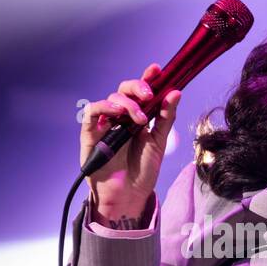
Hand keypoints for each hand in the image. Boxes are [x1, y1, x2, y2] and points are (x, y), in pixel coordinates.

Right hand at [79, 63, 182, 223]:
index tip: (158, 70)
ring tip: (138, 118)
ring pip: (110, 99)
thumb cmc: (142, 171)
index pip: (141, 92)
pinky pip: (91, 112)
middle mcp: (121, 117)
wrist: (128, 195)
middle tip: (149, 95)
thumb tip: (175, 92)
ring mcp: (105, 124)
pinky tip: (115, 114)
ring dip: (125, 103)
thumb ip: (165, 117)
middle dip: (137, 87)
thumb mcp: (159, 142)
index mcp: (138, 116)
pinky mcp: (90, 133)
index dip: (148, 78)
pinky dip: (102, 107)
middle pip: (124, 90)